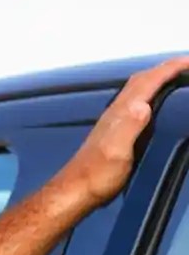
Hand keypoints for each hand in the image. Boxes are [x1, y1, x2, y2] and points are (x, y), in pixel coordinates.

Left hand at [58, 55, 188, 207]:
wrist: (76, 190)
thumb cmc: (98, 174)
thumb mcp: (116, 152)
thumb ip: (128, 127)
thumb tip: (142, 104)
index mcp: (120, 112)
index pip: (147, 82)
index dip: (169, 68)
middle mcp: (116, 111)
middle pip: (141, 80)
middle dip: (164, 68)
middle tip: (187, 64)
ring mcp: (113, 121)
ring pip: (136, 90)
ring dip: (156, 78)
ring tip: (176, 77)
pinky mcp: (113, 132)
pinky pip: (134, 103)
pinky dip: (148, 94)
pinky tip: (152, 103)